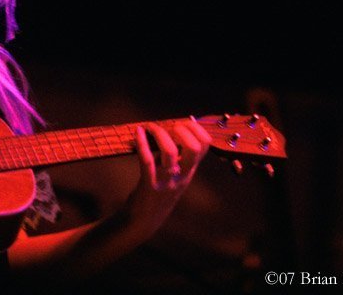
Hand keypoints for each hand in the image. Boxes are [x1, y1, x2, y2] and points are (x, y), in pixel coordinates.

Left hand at [124, 119, 211, 233]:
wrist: (144, 221)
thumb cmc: (157, 193)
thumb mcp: (173, 176)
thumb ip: (175, 158)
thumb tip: (170, 130)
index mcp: (189, 172)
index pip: (205, 146)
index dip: (197, 129)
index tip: (183, 122)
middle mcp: (182, 176)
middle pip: (193, 148)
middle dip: (183, 130)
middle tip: (170, 126)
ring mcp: (167, 182)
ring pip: (170, 152)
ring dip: (160, 134)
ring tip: (151, 127)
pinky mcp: (149, 186)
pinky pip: (147, 161)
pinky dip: (142, 143)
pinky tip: (137, 132)